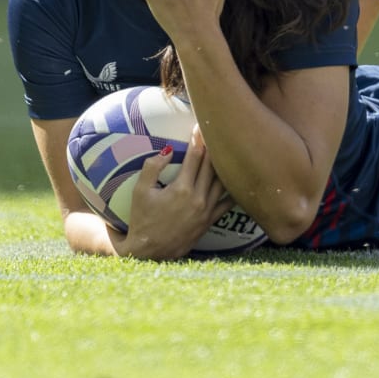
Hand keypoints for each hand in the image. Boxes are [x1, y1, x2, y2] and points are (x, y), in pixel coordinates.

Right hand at [119, 135, 233, 259]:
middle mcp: (198, 198)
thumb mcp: (140, 192)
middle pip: (212, 166)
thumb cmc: (142, 220)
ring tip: (229, 151)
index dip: (198, 139)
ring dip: (225, 166)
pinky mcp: (209, 221)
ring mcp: (206, 210)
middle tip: (217, 131)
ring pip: (222, 182)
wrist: (150, 252)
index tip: (199, 125)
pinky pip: (227, 203)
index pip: (194, 157)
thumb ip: (152, 168)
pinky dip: (233, 191)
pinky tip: (239, 181)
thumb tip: (168, 150)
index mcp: (181, 189)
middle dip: (214, 146)